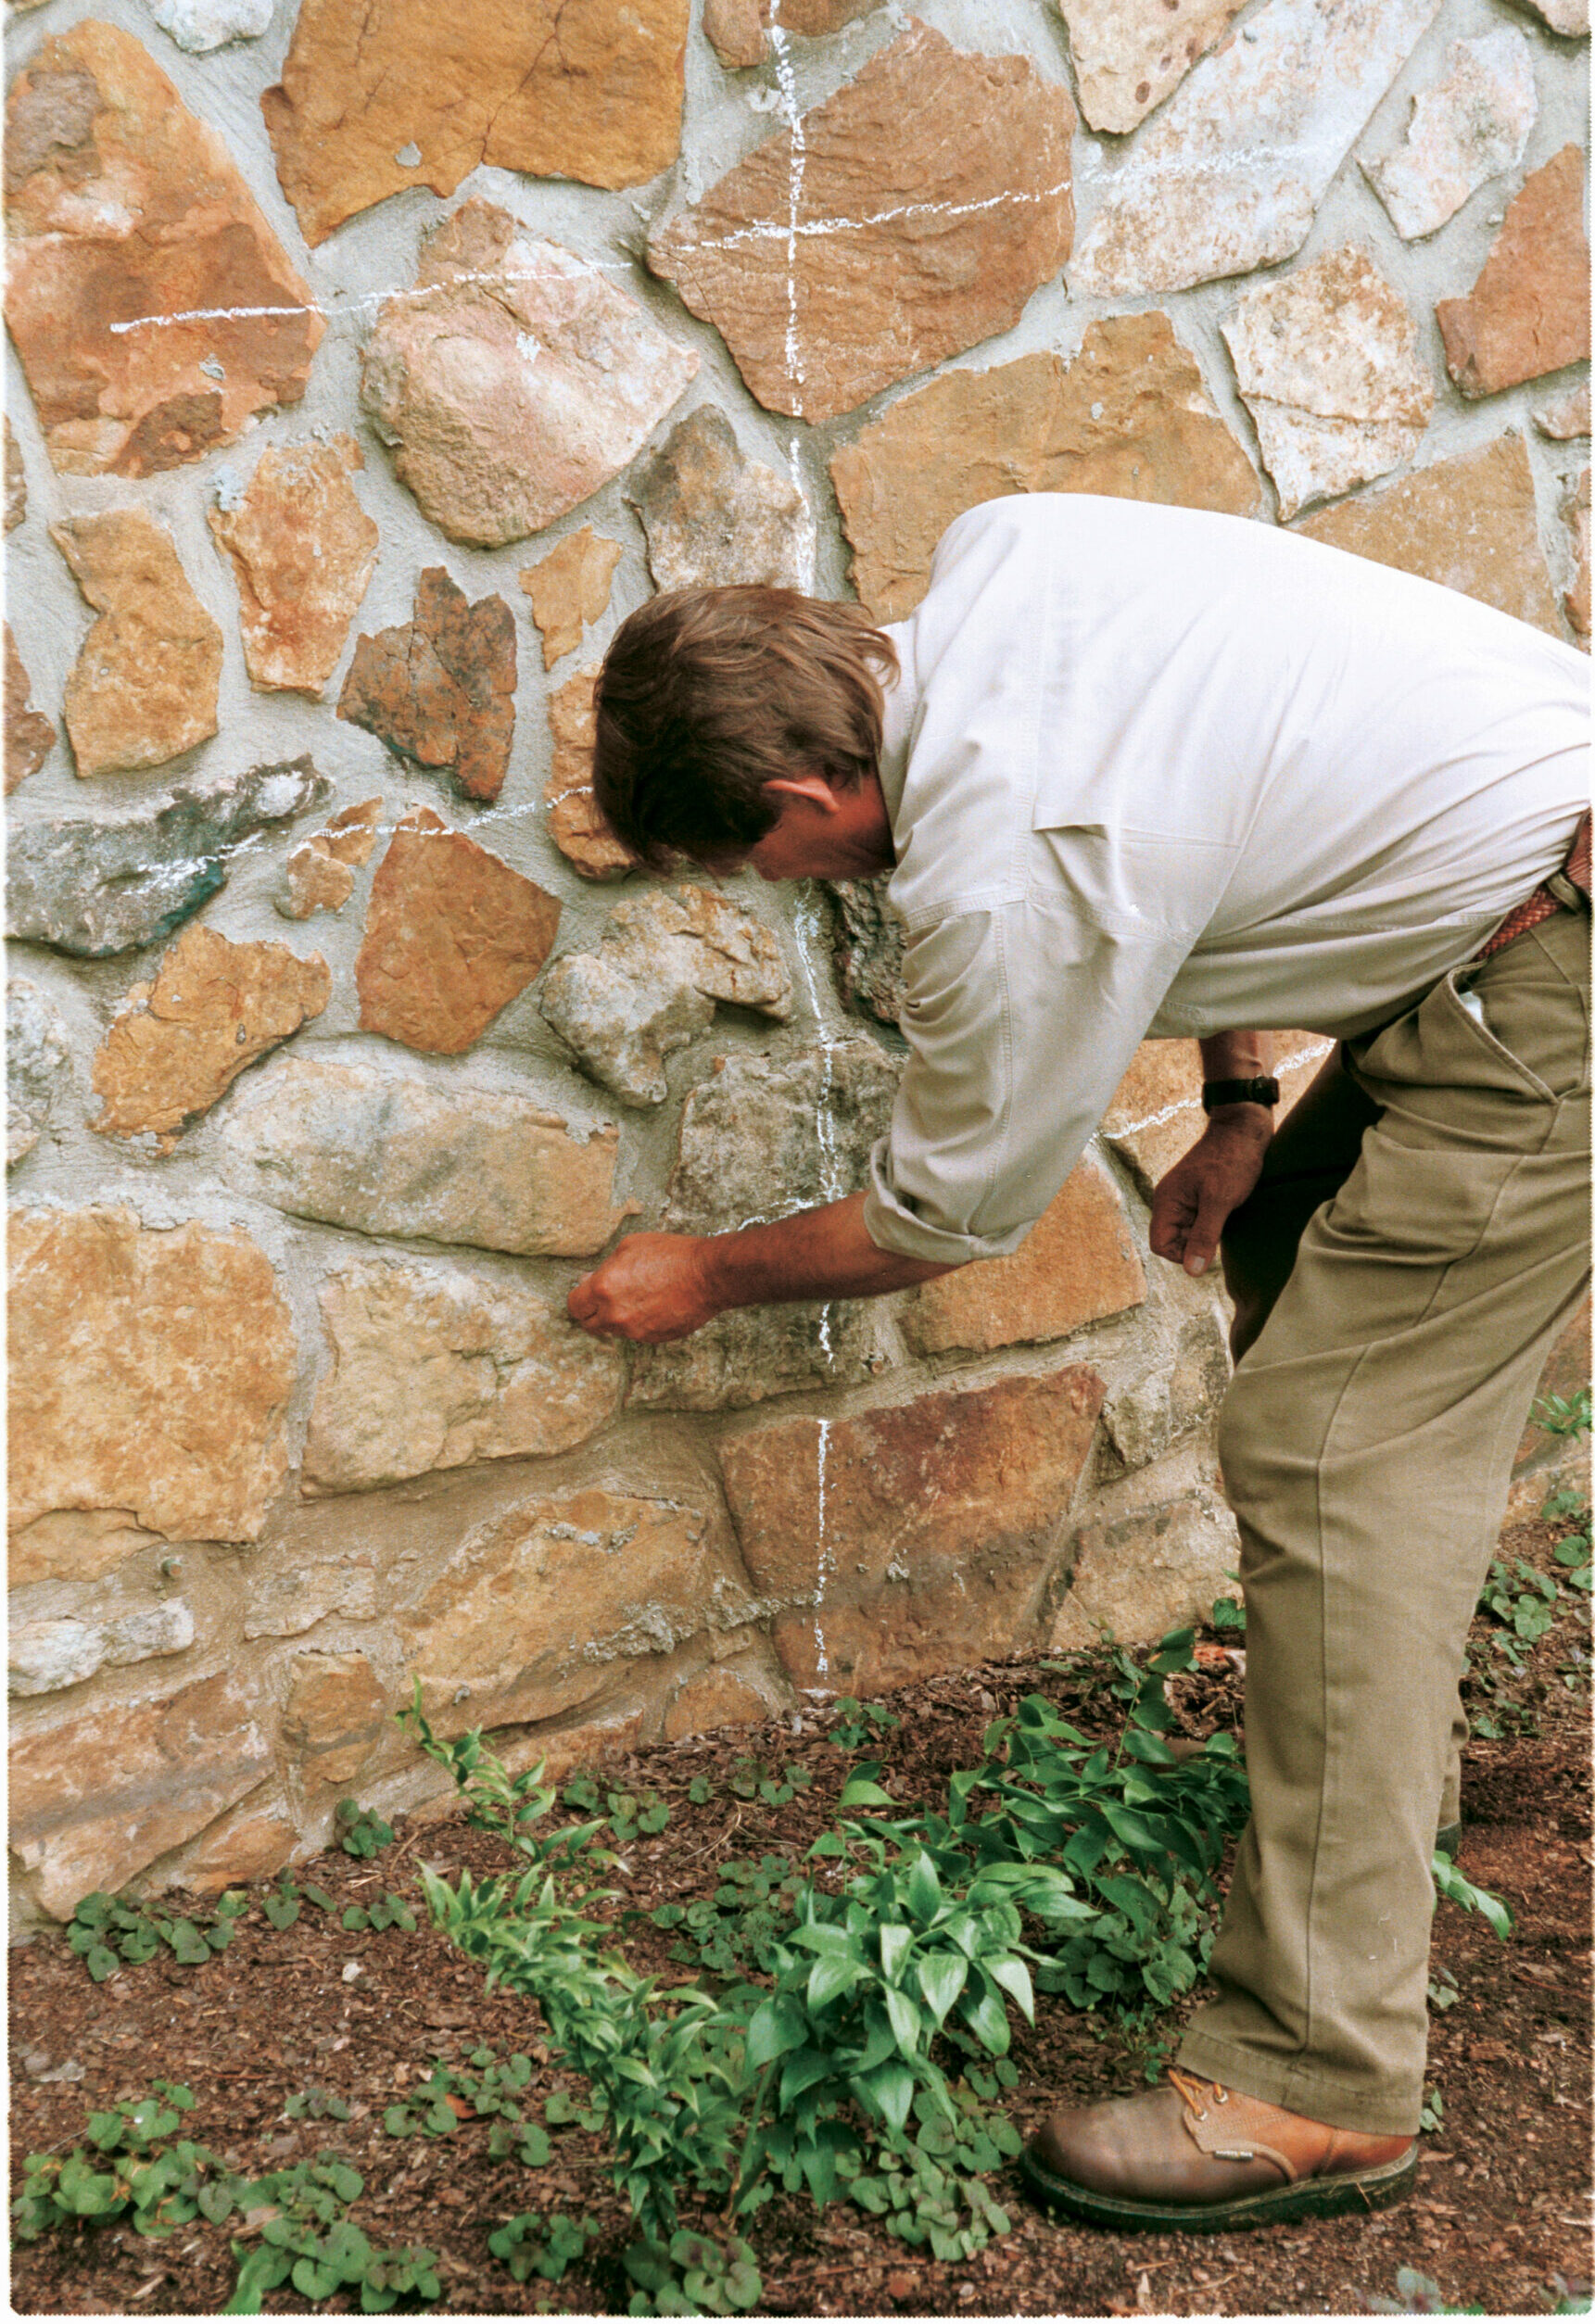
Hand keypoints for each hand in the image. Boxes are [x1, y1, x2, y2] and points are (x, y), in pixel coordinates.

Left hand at [567, 1233, 720, 1343]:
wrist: (708, 1276)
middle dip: (593, 1312)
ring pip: (614, 1330)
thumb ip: (605, 1267)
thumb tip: (590, 1280)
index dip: (579, 1298)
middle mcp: (615, 1315)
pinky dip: (640, 1323)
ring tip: (639, 1296)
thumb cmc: (671, 1255)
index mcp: (603, 1288)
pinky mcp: (653, 1339)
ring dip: (619, 1317)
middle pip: (589, 1324)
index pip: (574, 1305)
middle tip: (607, 1298)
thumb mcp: (630, 1247)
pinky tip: (656, 1304)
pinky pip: (637, 1334)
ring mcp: (634, 1331)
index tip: (586, 1293)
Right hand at [1148, 1113, 1271, 1277]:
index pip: (1160, 1245)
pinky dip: (1214, 1225)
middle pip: (1174, 1241)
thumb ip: (1205, 1237)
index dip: (1182, 1254)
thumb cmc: (1231, 1160)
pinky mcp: (1199, 1198)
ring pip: (1189, 1234)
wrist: (1244, 1129)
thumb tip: (1192, 1272)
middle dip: (1196, 1244)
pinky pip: (1200, 1223)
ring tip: (1227, 1216)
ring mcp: (1185, 1200)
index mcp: (1167, 1201)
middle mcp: (1171, 1202)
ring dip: (1207, 1235)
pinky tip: (1229, 1212)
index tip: (1209, 1247)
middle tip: (1221, 1228)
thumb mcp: (1220, 1201)